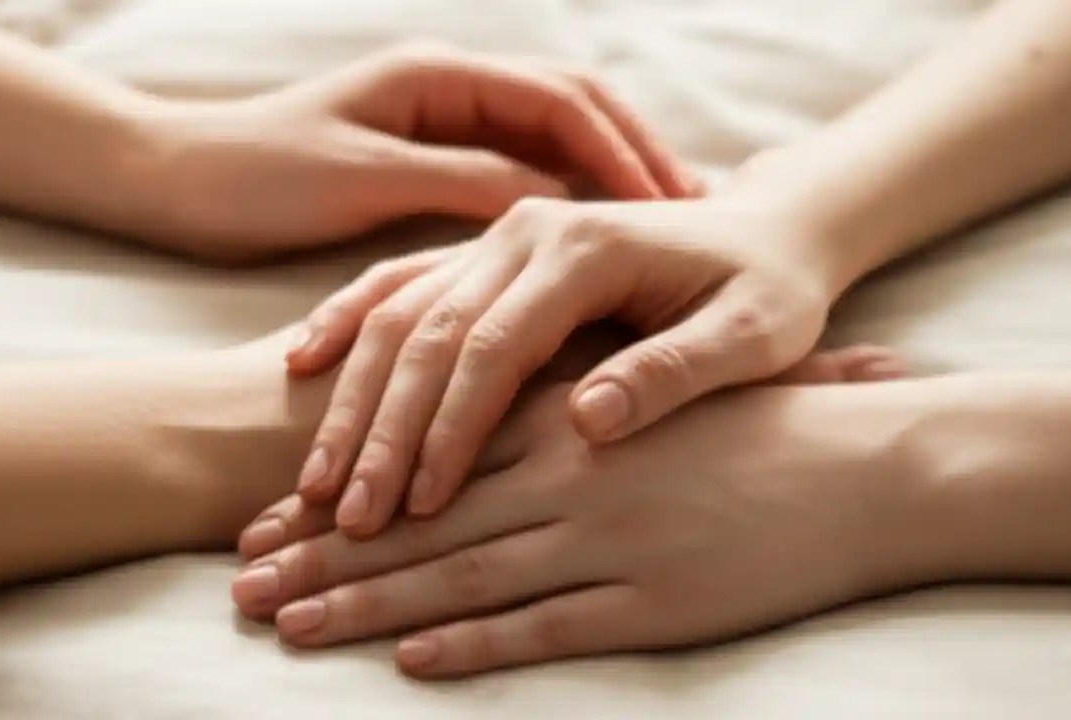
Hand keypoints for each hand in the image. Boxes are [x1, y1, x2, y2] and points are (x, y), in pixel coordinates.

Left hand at [133, 42, 694, 261]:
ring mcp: (443, 136)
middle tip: (695, 213)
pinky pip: (516, 191)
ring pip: (552, 153)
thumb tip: (555, 208)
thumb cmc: (254, 174)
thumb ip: (460, 181)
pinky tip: (595, 255)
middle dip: (635, 163)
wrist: (172, 180)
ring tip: (668, 234)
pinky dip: (562, 217)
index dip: (624, 153)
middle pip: (572, 118)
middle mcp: (449, 99)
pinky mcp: (430, 178)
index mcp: (440, 81)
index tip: (675, 204)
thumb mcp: (361, 176)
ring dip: (609, 188)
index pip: (561, 102)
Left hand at [231, 378, 935, 678]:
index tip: (269, 520)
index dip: (344, 493)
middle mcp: (570, 480)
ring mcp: (608, 544)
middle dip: (322, 555)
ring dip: (366, 605)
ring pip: (460, 577)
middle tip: (241, 584)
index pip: (427, 459)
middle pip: (422, 524)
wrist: (864, 466)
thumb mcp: (656, 390)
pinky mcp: (651, 604)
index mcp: (566, 423)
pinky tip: (410, 659)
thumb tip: (492, 425)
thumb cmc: (760, 422)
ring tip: (288, 627)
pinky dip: (472, 643)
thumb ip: (570, 403)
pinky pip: (544, 628)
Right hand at [284, 188, 888, 535]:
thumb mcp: (752, 335)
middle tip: (348, 518)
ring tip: (315, 483)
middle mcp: (527, 233)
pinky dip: (349, 326)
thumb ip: (673, 373)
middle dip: (384, 431)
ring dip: (355, 399)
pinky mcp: (483, 253)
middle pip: (428, 333)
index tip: (421, 505)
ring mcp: (498, 238)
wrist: (764, 231)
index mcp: (586, 247)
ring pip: (399, 314)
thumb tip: (589, 421)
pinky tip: (302, 368)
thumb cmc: (768, 289)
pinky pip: (397, 284)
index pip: (493, 345)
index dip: (451, 429)